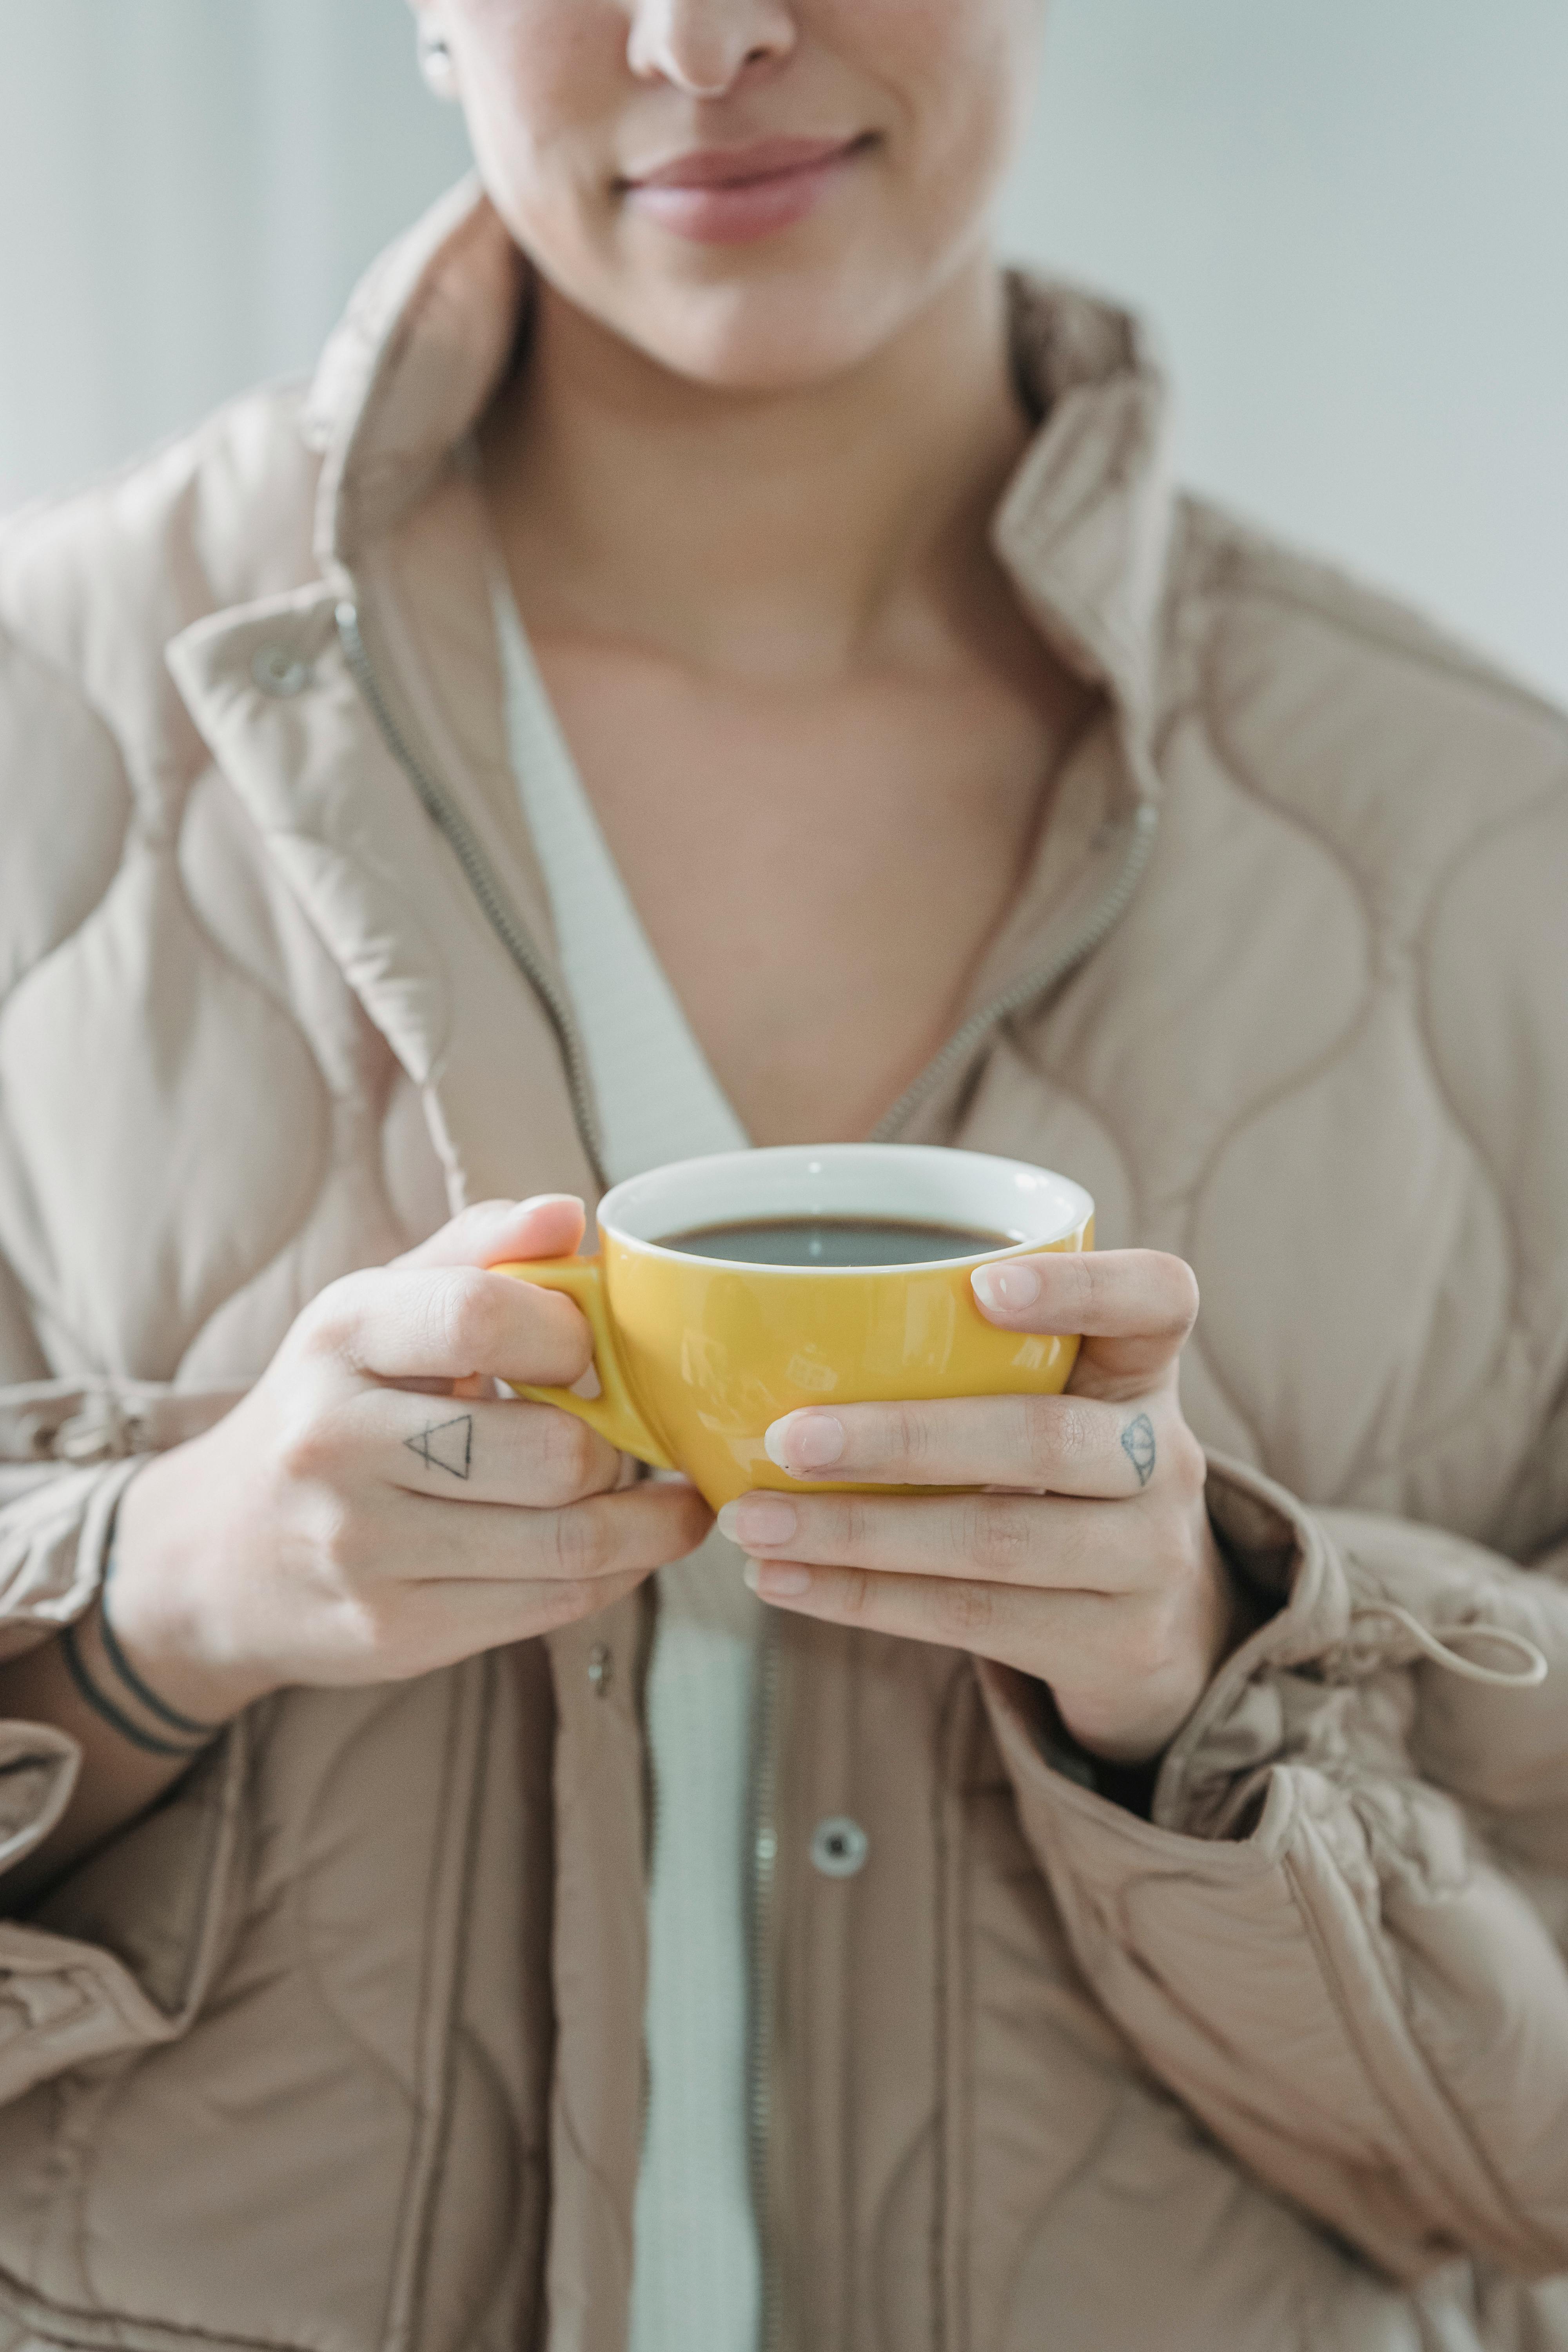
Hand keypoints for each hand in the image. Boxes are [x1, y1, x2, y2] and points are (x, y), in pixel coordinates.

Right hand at [110, 1197, 710, 1723]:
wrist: (215, 1558)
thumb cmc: (329, 1411)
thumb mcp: (376, 1313)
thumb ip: (477, 1252)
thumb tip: (568, 1215)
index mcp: (340, 1337)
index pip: (479, 1317)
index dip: (568, 1332)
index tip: (589, 1350)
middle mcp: (337, 1443)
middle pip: (551, 1451)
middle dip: (617, 1444)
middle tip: (623, 1434)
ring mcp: (363, 1549)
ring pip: (569, 1542)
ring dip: (645, 1522)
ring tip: (660, 1498)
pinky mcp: (395, 1633)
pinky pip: (554, 1604)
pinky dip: (617, 1575)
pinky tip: (625, 1549)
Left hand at [717, 1249, 1240, 1765]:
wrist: (1161, 1630)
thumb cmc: (1060, 1480)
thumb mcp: (1058, 1404)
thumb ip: (971, 1359)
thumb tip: (768, 1324)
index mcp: (1145, 1372)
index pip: (1157, 1299)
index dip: (1080, 1287)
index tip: (981, 1285)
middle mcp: (1164, 1458)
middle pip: (1044, 1438)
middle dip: (905, 1439)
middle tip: (789, 1437)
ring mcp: (1148, 1557)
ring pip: (996, 1542)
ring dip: (857, 1534)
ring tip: (753, 1523)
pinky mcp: (1115, 1644)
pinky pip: (974, 1619)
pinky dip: (864, 1599)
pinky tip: (784, 1582)